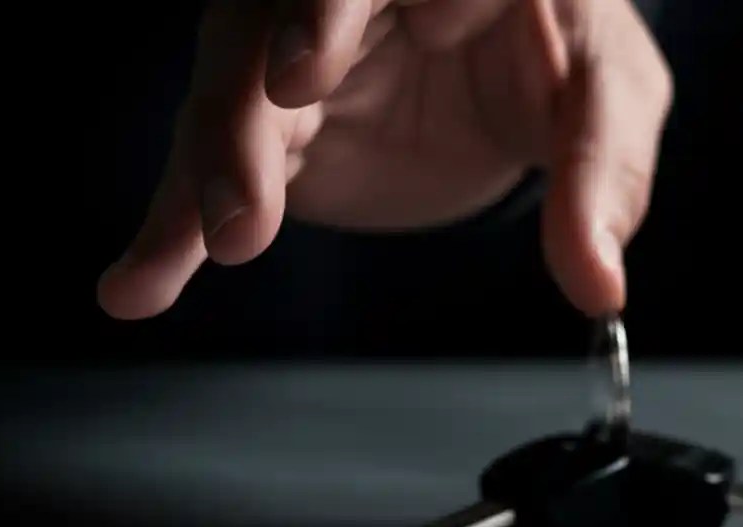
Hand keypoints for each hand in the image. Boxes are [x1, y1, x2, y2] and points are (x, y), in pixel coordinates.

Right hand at [97, 0, 671, 319]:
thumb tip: (599, 284)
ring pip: (233, 89)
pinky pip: (209, 172)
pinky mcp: (267, 128)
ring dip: (222, 160)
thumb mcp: (603, 107)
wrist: (513, 88)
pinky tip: (139, 283)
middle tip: (288, 107)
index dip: (337, 10)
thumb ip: (599, 181)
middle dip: (274, 65)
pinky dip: (173, 229)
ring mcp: (296, 54)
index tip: (317, 67)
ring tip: (222, 233)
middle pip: (289, 13)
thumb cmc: (561, 66)